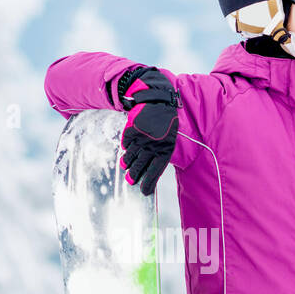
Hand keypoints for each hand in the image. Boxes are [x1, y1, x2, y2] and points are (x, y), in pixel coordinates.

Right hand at [116, 65, 178, 194]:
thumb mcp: (168, 140)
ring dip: (127, 162)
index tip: (144, 192)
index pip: (154, 173)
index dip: (148, 184)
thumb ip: (160, 155)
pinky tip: (127, 148)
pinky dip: (126, 147)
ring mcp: (141, 139)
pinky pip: (126, 143)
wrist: (158, 102)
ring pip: (130, 156)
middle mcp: (152, 147)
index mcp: (164, 151)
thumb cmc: (166, 124)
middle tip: (130, 180)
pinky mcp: (132, 131)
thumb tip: (148, 170)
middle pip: (139, 167)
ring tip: (126, 166)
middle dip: (134, 175)